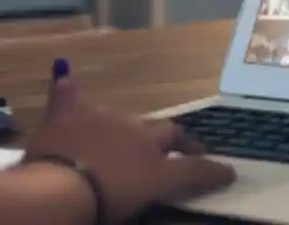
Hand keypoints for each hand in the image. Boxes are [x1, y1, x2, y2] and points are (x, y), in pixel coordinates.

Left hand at [22, 64, 235, 223]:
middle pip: (165, 132)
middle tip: (181, 145)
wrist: (59, 187)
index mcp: (155, 168)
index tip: (228, 171)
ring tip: (125, 135)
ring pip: (126, 117)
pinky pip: (69, 97)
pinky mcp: (72, 113)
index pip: (193, 168)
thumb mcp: (136, 210)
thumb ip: (148, 194)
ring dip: (128, 128)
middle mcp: (138, 137)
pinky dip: (68, 92)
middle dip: (176, 139)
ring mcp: (105, 119)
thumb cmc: (100, 209)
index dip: (212, 170)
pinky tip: (63, 78)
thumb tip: (148, 188)